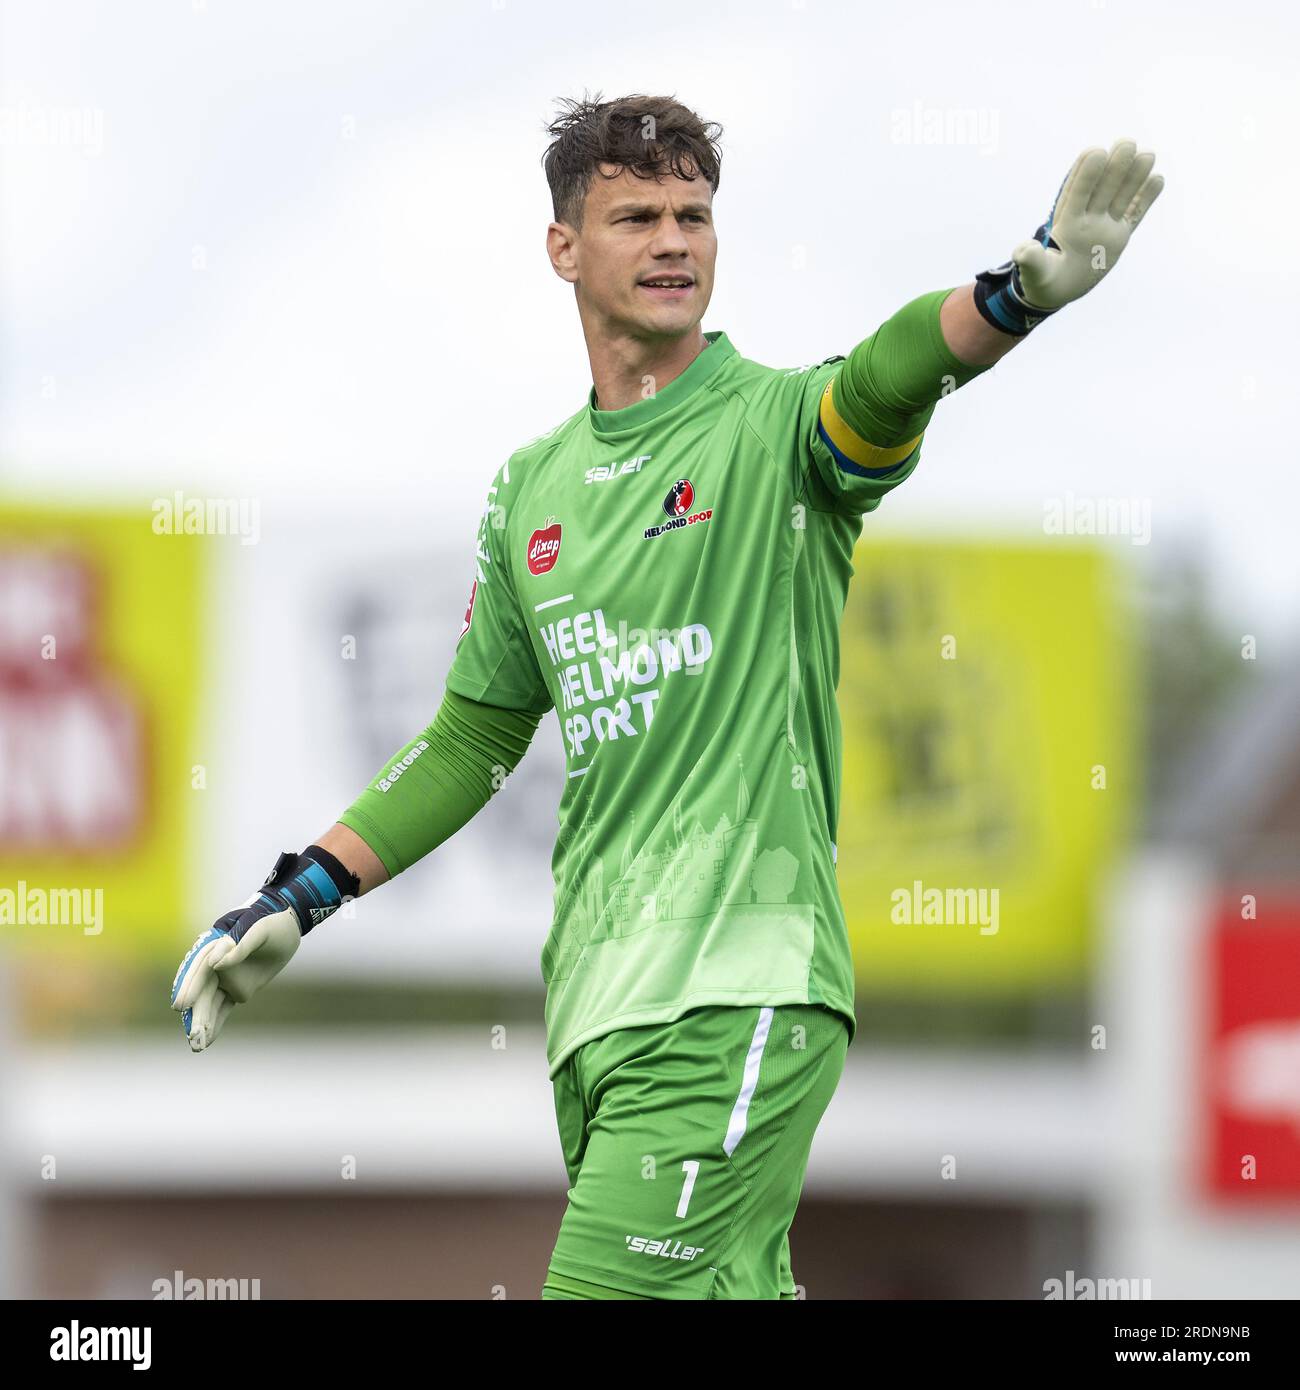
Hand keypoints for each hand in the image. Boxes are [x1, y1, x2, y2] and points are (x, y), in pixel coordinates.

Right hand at [169, 845, 357, 1051]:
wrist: (287, 927)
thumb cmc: (272, 924)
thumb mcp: (261, 930)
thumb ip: (240, 945)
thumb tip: (216, 963)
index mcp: (215, 946)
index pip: (199, 969)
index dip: (190, 987)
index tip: (182, 1006)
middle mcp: (215, 965)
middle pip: (201, 992)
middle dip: (195, 1014)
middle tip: (191, 1037)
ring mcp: (225, 979)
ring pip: (209, 1004)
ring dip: (202, 1024)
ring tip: (196, 1047)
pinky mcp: (236, 989)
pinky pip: (222, 1008)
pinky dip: (215, 1023)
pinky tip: (207, 1041)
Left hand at [1012, 139, 1163, 311]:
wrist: (1057, 288)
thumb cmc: (1042, 278)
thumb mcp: (1035, 272)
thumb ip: (1031, 260)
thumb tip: (1022, 250)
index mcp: (1066, 223)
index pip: (1076, 195)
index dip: (1085, 175)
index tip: (1095, 152)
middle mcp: (1087, 219)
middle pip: (1102, 189)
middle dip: (1114, 168)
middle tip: (1126, 143)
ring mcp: (1105, 225)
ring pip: (1122, 197)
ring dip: (1134, 177)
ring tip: (1147, 154)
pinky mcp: (1119, 235)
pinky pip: (1135, 215)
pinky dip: (1146, 199)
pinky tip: (1158, 179)